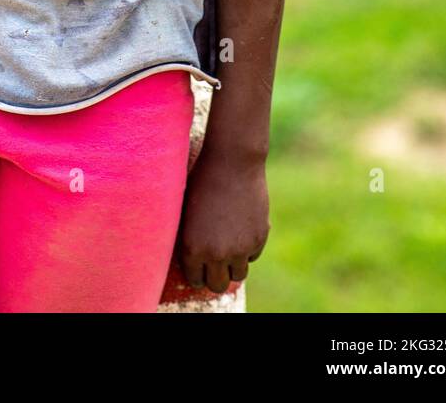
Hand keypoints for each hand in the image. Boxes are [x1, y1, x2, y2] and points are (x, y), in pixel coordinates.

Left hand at [177, 153, 269, 293]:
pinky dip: (248, 248)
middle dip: (215, 275)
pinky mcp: (258, 239)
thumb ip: (190, 238)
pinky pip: (252, 256)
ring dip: (233, 264)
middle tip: (215, 262)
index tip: (200, 264)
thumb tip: (193, 257)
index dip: (197, 272)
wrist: (232, 160)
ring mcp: (240, 248)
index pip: (195, 279)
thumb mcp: (187, 211)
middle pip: (217, 285)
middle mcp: (216, 254)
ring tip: (229, 246)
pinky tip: (241, 229)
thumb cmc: (203, 179)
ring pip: (238, 275)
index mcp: (192, 247)